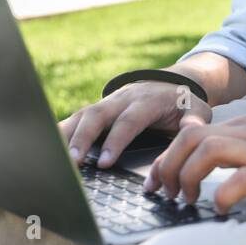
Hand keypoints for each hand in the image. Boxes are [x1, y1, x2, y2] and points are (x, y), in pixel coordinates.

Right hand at [58, 79, 212, 167]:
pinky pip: (78, 117)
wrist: (173, 81)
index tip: (103, 163)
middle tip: (73, 160)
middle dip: (83, 137)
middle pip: (97, 114)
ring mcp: (108, 102)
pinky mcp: (99, 108)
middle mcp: (122, 99)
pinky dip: (62, 130)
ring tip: (54, 155)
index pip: (128, 121)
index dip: (114, 142)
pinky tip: (49, 146)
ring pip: (83, 114)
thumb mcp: (196, 109)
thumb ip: (193, 121)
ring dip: (67, 134)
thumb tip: (191, 131)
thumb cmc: (183, 101)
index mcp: (146, 101)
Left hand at [142, 115, 245, 217]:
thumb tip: (194, 136)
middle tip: (165, 192)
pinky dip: (223, 195)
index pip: (195, 130)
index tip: (158, 180)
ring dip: (189, 177)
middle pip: (193, 137)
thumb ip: (237, 138)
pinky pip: (243, 179)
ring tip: (187, 200)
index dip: (168, 155)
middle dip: (169, 165)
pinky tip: (221, 209)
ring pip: (210, 150)